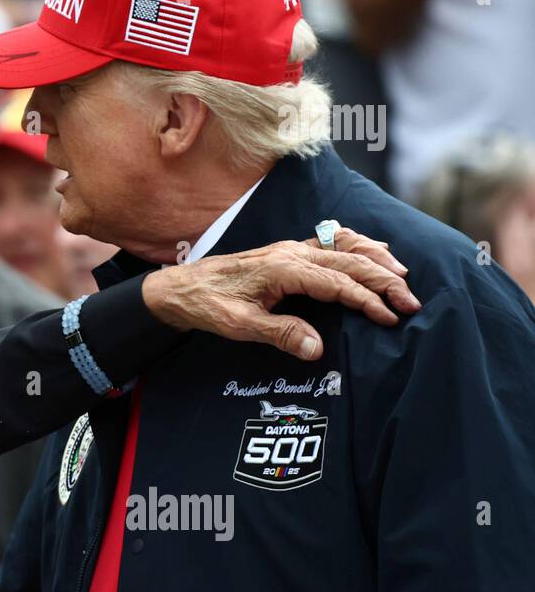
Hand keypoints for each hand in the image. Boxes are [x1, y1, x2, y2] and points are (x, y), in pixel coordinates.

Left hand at [142, 228, 420, 359]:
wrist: (181, 287)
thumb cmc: (208, 305)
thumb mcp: (240, 325)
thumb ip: (280, 333)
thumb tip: (318, 349)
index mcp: (282, 268)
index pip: (337, 283)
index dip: (367, 300)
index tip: (391, 317)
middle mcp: (290, 253)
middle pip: (349, 261)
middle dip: (384, 280)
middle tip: (411, 301)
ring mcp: (289, 249)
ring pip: (343, 246)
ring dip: (376, 259)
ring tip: (403, 275)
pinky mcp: (287, 253)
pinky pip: (331, 242)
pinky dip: (358, 246)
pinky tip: (374, 253)